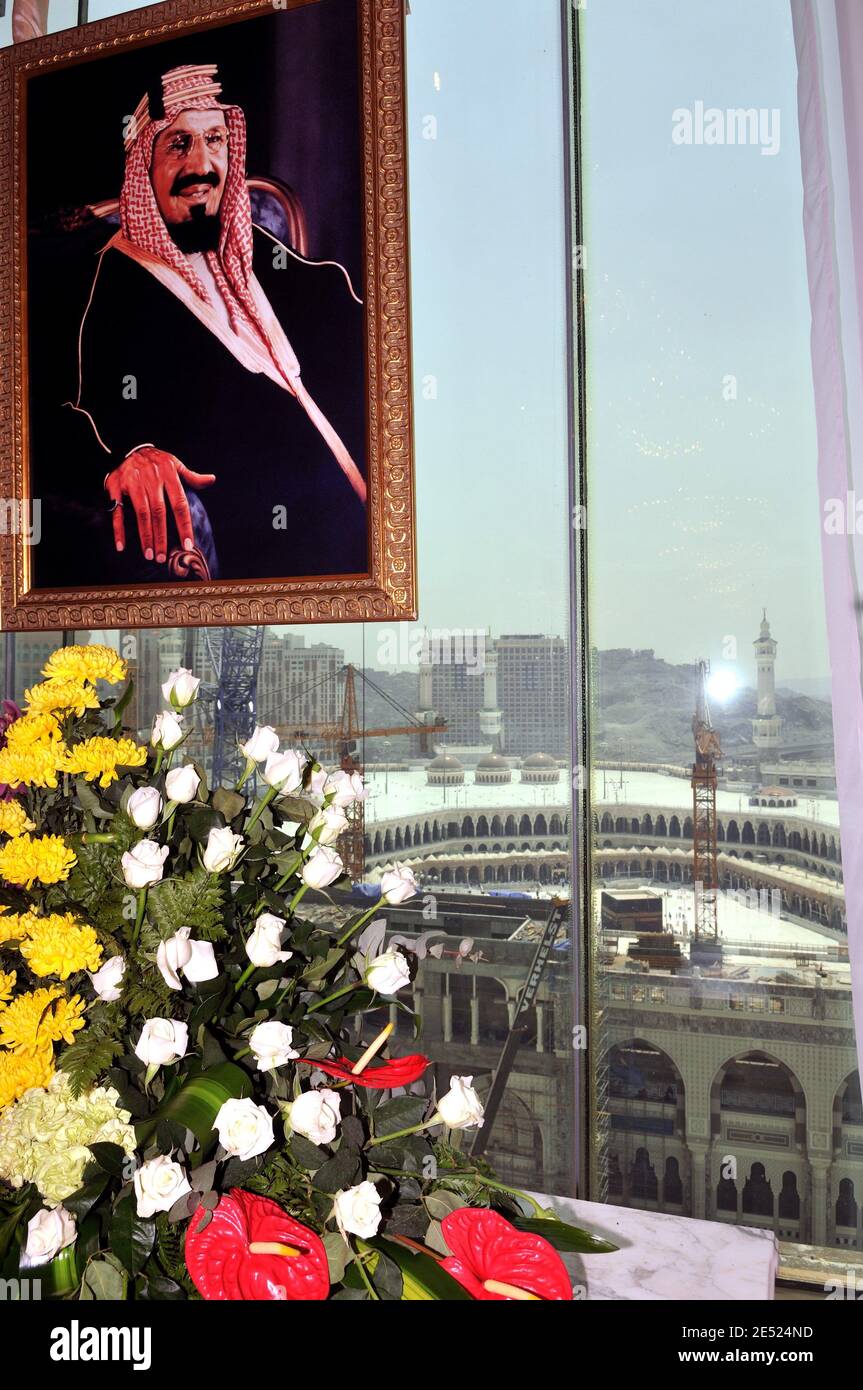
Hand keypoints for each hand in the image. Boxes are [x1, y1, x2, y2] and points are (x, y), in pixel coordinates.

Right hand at [105, 446, 215, 562]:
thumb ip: (191, 476)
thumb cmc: (155, 460)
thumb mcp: (174, 463)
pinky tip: (122, 545)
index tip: (188, 545)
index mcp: (168, 475)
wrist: (127, 447)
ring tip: (148, 554)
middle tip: (162, 558)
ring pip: (141, 513)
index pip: (179, 504)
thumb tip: (211, 480)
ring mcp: (133, 483)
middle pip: (159, 512)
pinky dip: (118, 529)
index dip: (184, 526)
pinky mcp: (116, 486)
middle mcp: (151, 479)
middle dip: (161, 537)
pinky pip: (117, 511)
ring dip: (145, 536)